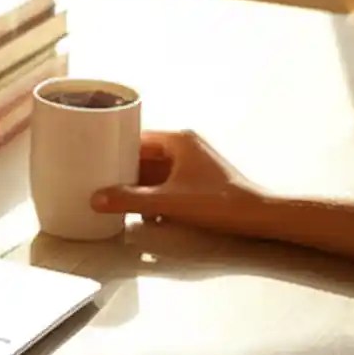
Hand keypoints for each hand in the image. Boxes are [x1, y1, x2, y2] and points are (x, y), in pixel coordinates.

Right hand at [91, 130, 269, 234]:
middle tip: (100, 181)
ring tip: (116, 198)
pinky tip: (142, 211)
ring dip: (137, 185)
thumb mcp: (168, 202)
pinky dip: (152, 195)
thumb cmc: (220, 203)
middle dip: (123, 170)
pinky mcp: (196, 181)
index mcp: (179, 140)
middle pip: (143, 155)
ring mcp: (192, 164)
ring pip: (153, 171)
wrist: (257, 217)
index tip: (95, 157)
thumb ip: (130, 200)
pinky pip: (164, 183)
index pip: (137, 137)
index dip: (115, 147)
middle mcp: (185, 147)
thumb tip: (97, 199)